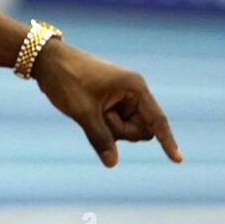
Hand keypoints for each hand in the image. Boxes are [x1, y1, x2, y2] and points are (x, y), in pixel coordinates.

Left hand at [32, 38, 182, 167]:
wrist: (45, 60)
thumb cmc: (66, 79)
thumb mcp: (83, 112)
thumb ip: (100, 138)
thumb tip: (112, 163)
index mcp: (134, 87)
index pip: (157, 120)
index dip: (167, 141)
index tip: (178, 160)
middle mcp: (133, 91)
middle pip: (139, 129)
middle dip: (118, 130)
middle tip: (95, 113)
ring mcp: (122, 96)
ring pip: (125, 129)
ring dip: (107, 126)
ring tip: (87, 107)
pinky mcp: (111, 101)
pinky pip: (114, 123)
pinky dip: (102, 123)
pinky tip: (86, 108)